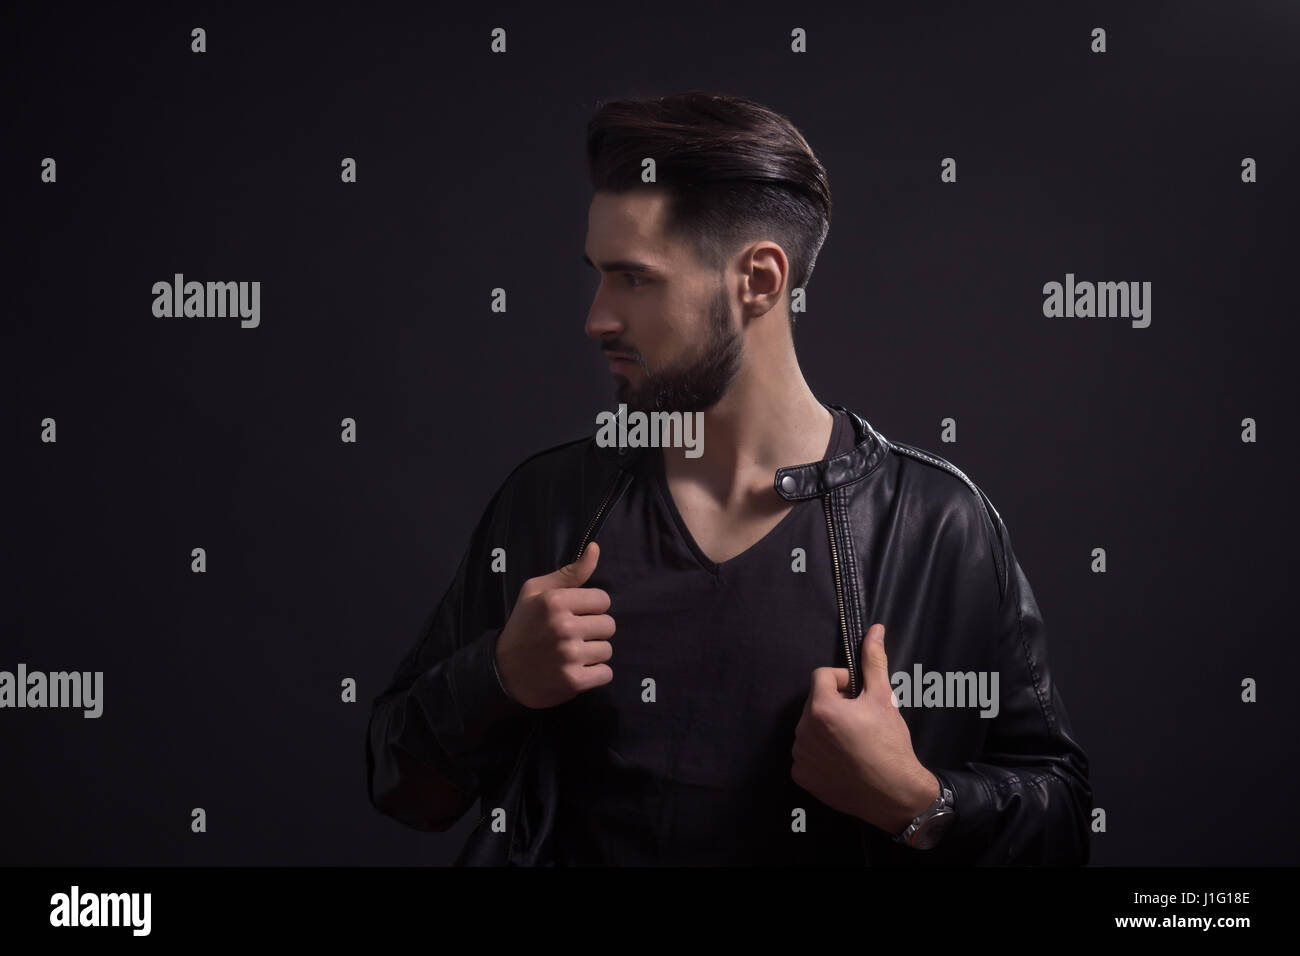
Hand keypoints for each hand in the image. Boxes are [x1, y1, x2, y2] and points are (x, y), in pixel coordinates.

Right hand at [494, 541, 615, 708]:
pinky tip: (576, 669)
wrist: (503, 671)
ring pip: (607, 650)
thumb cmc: (523, 625)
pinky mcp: (573, 680)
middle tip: (574, 636)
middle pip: (609, 625)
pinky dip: (595, 674)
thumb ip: (570, 572)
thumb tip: (596, 549)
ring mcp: (569, 655)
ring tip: (573, 653)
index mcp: (556, 601)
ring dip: (594, 653)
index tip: (576, 615)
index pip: (603, 600)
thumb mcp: (537, 591)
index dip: (591, 607)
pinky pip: (605, 673)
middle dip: (594, 630)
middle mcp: (564, 626)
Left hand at [791, 623, 939, 834]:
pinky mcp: (801, 776)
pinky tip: (842, 760)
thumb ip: (873, 661)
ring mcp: (800, 755)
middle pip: (815, 702)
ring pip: (809, 727)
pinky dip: (820, 753)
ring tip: (852, 740)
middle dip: (834, 704)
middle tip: (860, 719)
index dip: (843, 681)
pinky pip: (806, 754)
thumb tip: (874, 629)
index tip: (859, 695)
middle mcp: (803, 730)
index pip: (822, 676)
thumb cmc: (890, 743)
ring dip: (826, 728)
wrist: (895, 793)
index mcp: (821, 707)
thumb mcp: (884, 698)